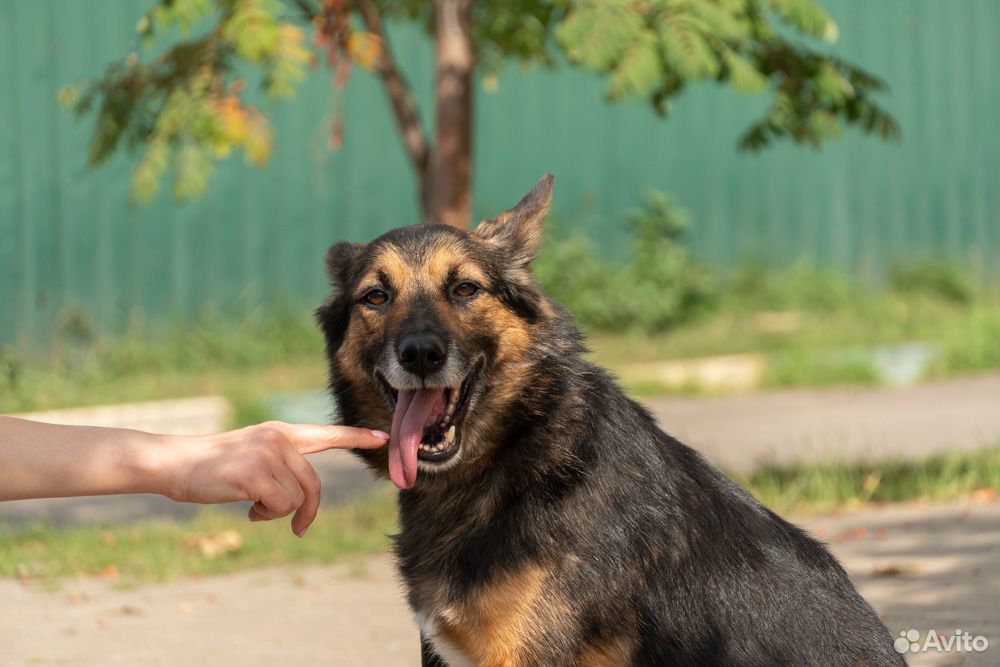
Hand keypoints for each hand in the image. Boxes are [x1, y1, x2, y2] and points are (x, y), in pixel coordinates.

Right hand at [159, 421, 388, 536]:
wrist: (174, 462)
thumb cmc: (212, 467)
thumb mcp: (252, 456)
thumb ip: (280, 466)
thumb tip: (301, 501)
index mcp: (281, 433)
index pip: (326, 434)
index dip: (355, 437)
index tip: (383, 436)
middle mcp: (279, 438)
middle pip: (313, 485)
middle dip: (307, 512)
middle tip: (296, 528)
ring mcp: (268, 453)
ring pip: (296, 498)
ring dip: (277, 512)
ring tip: (253, 507)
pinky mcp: (256, 472)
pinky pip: (281, 506)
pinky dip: (266, 515)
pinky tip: (247, 509)